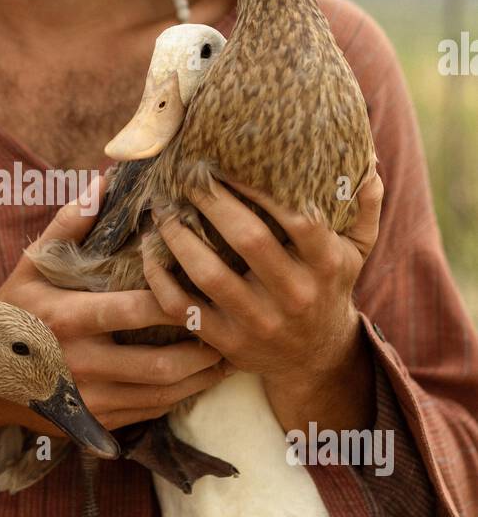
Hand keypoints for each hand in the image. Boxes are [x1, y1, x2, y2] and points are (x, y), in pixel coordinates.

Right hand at [0, 172, 229, 436]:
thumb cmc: (12, 312)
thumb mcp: (31, 265)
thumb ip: (69, 224)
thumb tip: (105, 181)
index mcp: (67, 318)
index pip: (135, 311)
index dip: (176, 299)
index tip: (204, 283)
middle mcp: (81, 363)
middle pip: (160, 362)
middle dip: (204, 347)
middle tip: (232, 325)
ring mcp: (90, 399)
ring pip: (163, 393)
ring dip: (203, 377)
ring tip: (230, 354)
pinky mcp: (96, 423)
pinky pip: (151, 412)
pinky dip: (182, 396)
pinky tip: (201, 379)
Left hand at [141, 169, 383, 427]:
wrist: (316, 358)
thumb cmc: (329, 287)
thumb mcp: (357, 250)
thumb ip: (363, 205)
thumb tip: (365, 158)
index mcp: (326, 264)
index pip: (296, 218)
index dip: (259, 188)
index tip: (227, 163)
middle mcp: (294, 295)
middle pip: (247, 239)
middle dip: (211, 201)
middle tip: (185, 175)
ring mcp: (259, 323)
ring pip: (208, 274)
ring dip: (178, 236)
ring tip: (161, 209)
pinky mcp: (228, 343)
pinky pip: (183, 309)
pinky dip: (160, 279)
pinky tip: (150, 250)